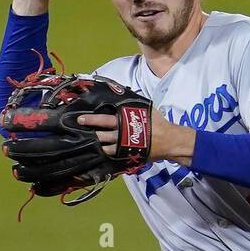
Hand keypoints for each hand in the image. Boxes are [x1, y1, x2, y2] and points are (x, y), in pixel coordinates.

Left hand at [77, 108, 195, 165]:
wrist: (169, 141)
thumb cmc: (157, 123)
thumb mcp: (145, 108)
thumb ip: (131, 104)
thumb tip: (122, 94)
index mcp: (124, 121)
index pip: (103, 119)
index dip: (91, 119)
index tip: (80, 118)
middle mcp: (120, 134)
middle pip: (100, 133)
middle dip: (90, 131)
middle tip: (81, 129)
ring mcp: (123, 146)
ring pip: (104, 146)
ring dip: (97, 143)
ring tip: (89, 141)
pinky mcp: (127, 155)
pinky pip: (113, 155)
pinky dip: (106, 153)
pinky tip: (101, 151)